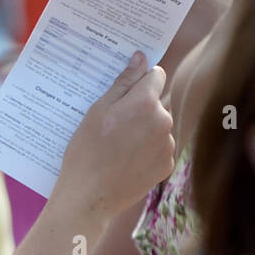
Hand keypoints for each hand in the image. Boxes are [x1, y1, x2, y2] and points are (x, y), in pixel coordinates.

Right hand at [52, 52, 173, 221]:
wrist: (90, 196)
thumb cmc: (87, 150)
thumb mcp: (98, 110)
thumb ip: (124, 82)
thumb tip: (141, 58)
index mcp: (146, 102)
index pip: (156, 75)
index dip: (140, 80)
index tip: (126, 91)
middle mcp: (164, 121)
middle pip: (157, 103)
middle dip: (140, 108)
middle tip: (114, 125)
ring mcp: (168, 145)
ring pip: (159, 126)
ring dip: (145, 130)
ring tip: (118, 147)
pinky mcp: (167, 165)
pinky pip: (160, 148)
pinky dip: (147, 151)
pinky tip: (127, 161)